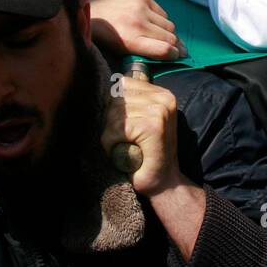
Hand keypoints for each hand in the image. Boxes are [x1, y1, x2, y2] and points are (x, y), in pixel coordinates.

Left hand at [88, 0, 183, 59]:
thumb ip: (147, 53)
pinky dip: (160, 19)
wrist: (94, 12)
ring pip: (169, 24)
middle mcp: (137, 23)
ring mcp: (140, 7)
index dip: (174, 54)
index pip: (164, 49)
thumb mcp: (124, 51)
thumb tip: (174, 53)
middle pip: (170, 37)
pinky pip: (162, 12)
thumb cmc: (109, 37)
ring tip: (157, 34)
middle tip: (175, 48)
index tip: (176, 55)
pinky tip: (150, 20)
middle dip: (174, 44)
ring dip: (167, 31)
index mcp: (130, 41)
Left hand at [100, 77, 182, 194]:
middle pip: (116, 98)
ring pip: (114, 114)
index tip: (122, 125)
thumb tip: (103, 88)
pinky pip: (117, 129)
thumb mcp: (140, 120)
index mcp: (161, 93)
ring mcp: (160, 110)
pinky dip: (112, 143)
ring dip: (111, 134)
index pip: (123, 83)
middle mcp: (163, 97)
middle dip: (110, 121)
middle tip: (122, 139)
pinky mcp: (153, 126)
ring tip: (124, 146)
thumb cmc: (146, 153)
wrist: (163, 182)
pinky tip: (124, 152)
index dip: (114, 105)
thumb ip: (129, 102)